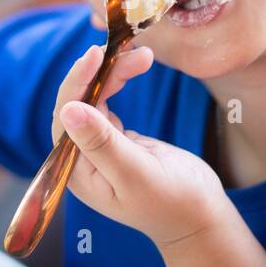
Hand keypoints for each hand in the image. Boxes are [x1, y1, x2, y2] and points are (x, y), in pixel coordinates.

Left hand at [52, 43, 229, 246]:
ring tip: (143, 56)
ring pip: (94, 98)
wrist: (201, 217)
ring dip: (113, 73)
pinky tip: (135, 67)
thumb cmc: (173, 201)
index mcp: (77, 171)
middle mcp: (81, 158)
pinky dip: (120, 81)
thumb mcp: (137, 172)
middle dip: (100, 73)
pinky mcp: (116, 139)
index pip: (64, 118)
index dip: (76, 83)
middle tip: (130, 49)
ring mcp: (98, 148)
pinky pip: (108, 102)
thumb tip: (69, 110)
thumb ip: (103, 143)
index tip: (96, 55)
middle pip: (78, 102)